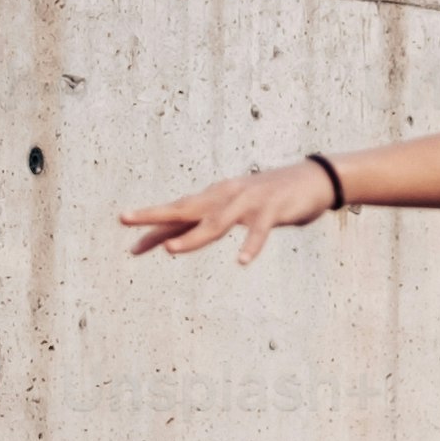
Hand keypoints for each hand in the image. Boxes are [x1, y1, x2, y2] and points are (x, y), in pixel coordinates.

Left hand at [124, 160, 341, 262]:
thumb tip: (177, 238)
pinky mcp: (273, 208)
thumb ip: (209, 223)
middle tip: (126, 219)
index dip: (154, 230)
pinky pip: (259, 229)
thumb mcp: (235, 210)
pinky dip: (250, 245)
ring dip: (194, 237)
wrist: (313, 179)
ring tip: (172, 251)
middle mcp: (226, 196)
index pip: (179, 215)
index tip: (131, 249)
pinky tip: (242, 261)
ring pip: (217, 221)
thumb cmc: (269, 199)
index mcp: (215, 198)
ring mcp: (248, 201)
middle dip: (155, 216)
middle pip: (185, 209)